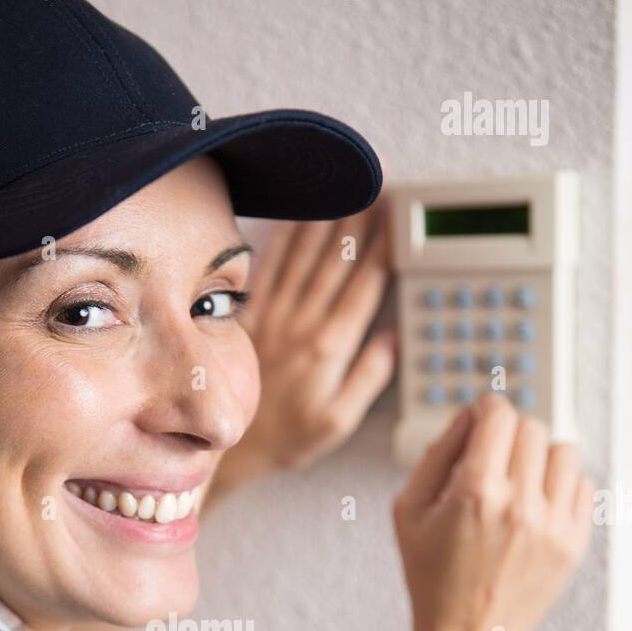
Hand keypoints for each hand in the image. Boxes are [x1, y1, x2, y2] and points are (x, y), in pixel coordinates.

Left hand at [206, 198, 395, 503]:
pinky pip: (271, 265)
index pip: (365, 284)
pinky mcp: (252, 314)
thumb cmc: (288, 437)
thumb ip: (368, 376)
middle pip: (338, 260)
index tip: (399, 215)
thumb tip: (393, 336)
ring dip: (328, 217)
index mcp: (330, 348)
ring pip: (305, 255)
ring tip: (346, 187)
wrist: (231, 446)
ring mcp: (274, 315)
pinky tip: (299, 214)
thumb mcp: (339, 420)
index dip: (384, 245)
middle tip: (379, 184)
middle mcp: (302, 324)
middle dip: (361, 219)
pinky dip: (287, 236)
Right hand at [393, 393, 593, 630]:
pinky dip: (563, 487)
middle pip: (531, 428)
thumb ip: (437, 454)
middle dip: (509, 435)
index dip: (487, 411)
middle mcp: (520, 505)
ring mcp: (553, 525)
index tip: (482, 420)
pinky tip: (538, 504)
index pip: (499, 415)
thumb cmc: (432, 579)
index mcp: (475, 493)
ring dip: (540, 457)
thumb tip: (468, 416)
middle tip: (494, 458)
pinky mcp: (573, 543)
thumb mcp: (409, 512)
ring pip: (563, 451)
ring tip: (520, 482)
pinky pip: (584, 486)